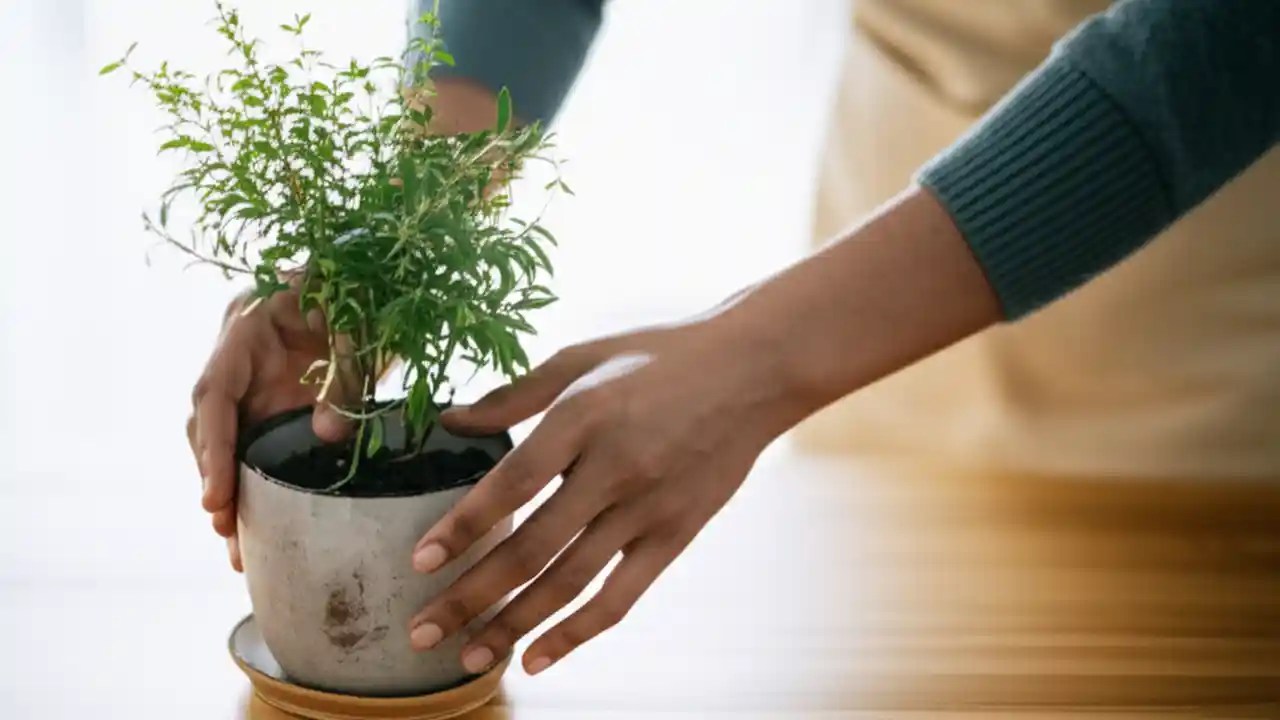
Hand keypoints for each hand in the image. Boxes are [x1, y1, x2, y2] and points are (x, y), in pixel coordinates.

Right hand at [185, 288, 352, 570]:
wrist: (373, 281)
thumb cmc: (361, 289)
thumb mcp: (358, 322)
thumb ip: (343, 373)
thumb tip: (328, 435)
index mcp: (245, 326)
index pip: (214, 394)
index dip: (212, 448)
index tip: (214, 497)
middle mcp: (237, 361)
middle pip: (210, 428)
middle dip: (215, 481)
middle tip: (228, 532)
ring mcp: (252, 384)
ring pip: (227, 444)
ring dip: (232, 494)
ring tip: (242, 551)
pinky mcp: (271, 404)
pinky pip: (255, 448)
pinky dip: (256, 486)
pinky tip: (263, 528)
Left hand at [406, 318, 799, 675]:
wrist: (753, 370)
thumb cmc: (661, 355)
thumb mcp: (583, 356)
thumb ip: (516, 394)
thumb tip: (453, 421)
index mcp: (583, 417)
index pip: (511, 485)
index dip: (463, 527)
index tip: (421, 561)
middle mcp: (613, 468)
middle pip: (531, 547)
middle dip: (470, 595)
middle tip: (422, 631)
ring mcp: (647, 508)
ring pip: (569, 582)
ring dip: (513, 624)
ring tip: (469, 657)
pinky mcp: (676, 535)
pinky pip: (621, 596)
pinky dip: (578, 633)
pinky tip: (538, 657)